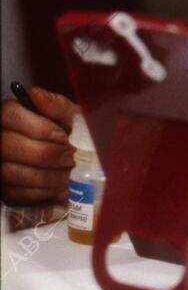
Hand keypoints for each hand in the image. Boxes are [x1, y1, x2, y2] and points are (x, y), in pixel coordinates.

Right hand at [1, 87, 78, 204]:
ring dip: (49, 176)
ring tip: (69, 172)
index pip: (10, 115)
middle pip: (10, 145)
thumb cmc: (70, 132)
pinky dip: (45, 192)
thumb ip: (57, 105)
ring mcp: (0, 165)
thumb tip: (37, 95)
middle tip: (71, 157)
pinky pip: (20, 194)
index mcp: (10, 114)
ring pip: (13, 172)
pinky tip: (63, 187)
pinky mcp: (6, 190)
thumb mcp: (69, 115)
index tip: (64, 136)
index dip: (39, 128)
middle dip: (47, 154)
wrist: (77, 158)